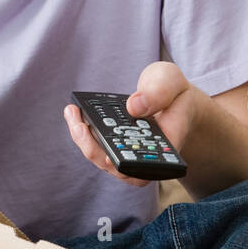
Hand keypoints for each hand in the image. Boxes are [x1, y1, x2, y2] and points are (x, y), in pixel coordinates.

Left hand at [63, 62, 196, 186]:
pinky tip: (74, 112)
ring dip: (83, 139)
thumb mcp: (172, 81)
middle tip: (80, 126)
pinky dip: (84, 132)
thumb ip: (159, 91)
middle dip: (94, 149)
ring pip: (103, 159)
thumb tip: (134, 107)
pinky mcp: (117, 148)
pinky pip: (98, 147)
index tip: (108, 156)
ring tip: (72, 112)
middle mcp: (147, 158)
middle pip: (118, 166)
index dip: (126, 165)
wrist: (174, 101)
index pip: (147, 165)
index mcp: (168, 146)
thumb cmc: (175, 93)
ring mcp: (130, 155)